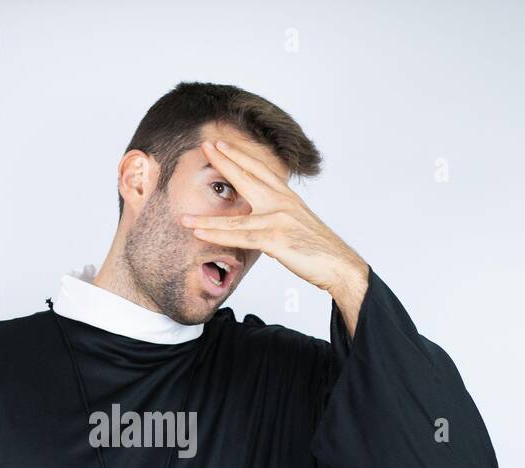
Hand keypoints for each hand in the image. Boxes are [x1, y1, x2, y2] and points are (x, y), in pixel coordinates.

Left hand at [180, 139, 370, 327]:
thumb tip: (259, 229)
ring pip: (236, 216)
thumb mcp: (295, 228)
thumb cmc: (318, 250)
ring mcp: (278, 220)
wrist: (339, 265)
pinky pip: (240, 237)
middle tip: (206, 145)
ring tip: (184, 215)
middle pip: (248, 177)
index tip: (221, 144)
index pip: (260, 169)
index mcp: (287, 197)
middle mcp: (282, 202)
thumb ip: (275, 222)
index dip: (240, 155)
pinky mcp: (276, 239)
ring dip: (207, 216)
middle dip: (225, 161)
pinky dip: (217, 235)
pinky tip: (199, 233)